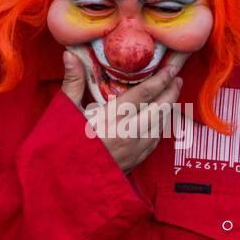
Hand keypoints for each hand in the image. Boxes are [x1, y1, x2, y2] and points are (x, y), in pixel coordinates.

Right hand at [60, 52, 183, 173]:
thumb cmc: (61, 148)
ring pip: (161, 126)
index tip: (172, 68)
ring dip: (169, 109)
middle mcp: (128, 135)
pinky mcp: (134, 162)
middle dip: (172, 92)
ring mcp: (133, 151)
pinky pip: (155, 141)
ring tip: (172, 95)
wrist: (64, 185)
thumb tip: (70, 55)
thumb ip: (73, 83)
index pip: (144, 94)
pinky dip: (161, 127)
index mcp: (111, 119)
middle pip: (160, 109)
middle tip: (178, 77)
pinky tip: (160, 121)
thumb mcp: (64, 113)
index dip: (161, 79)